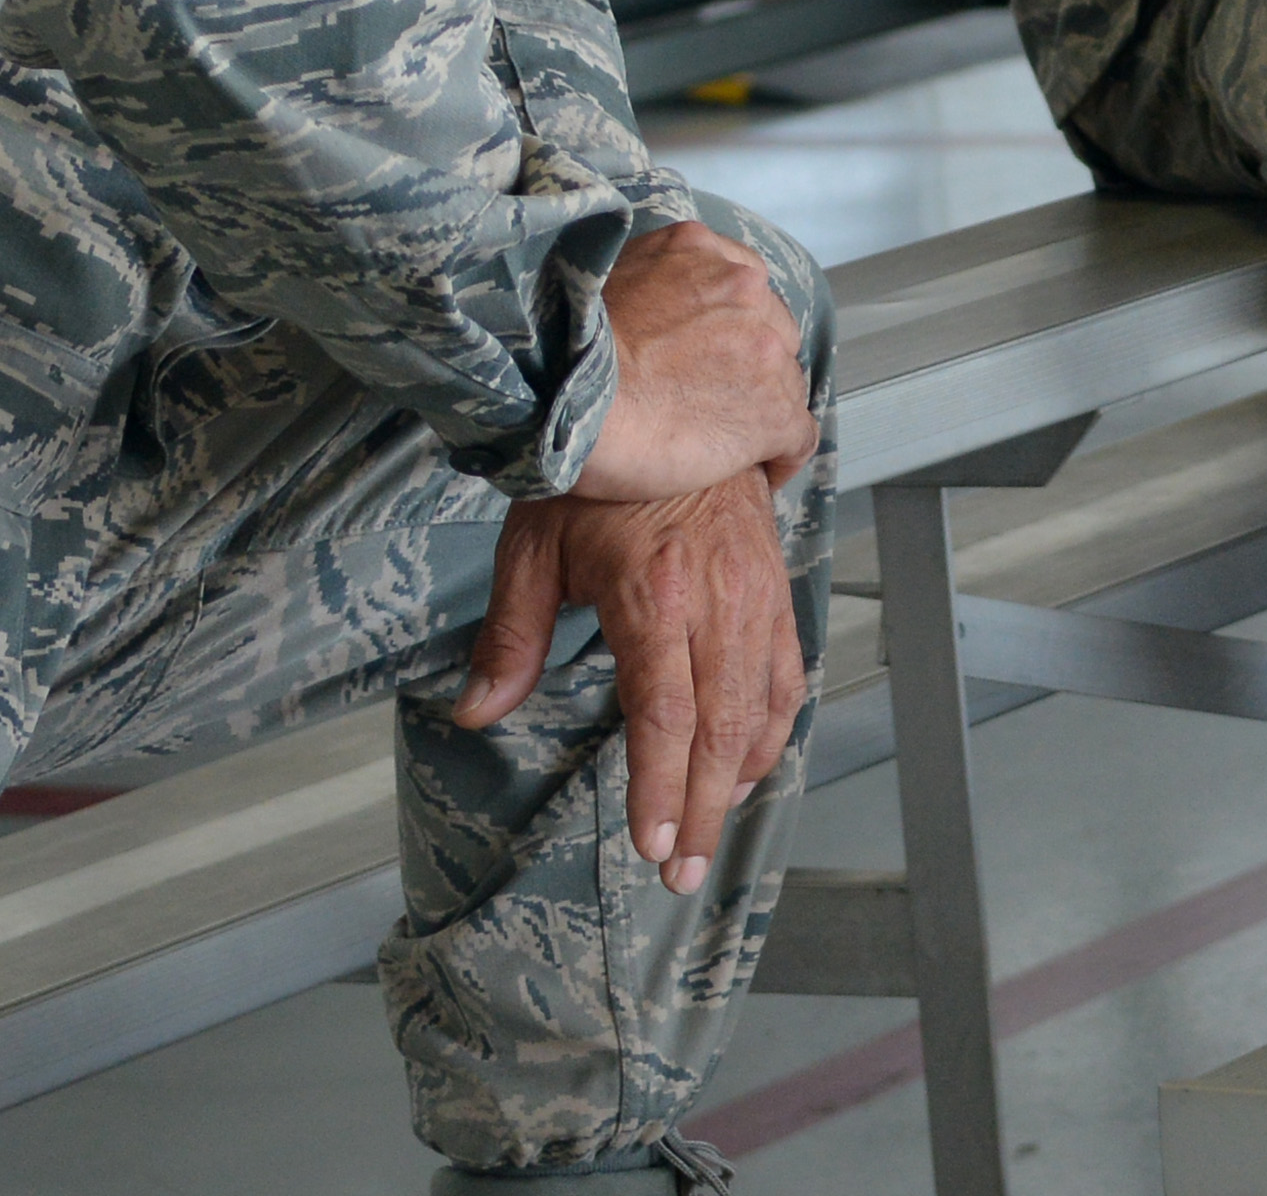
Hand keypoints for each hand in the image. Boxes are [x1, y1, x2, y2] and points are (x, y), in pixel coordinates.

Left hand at [450, 470, 804, 898]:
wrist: (676, 397)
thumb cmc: (602, 474)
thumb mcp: (534, 544)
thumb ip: (510, 634)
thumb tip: (477, 710)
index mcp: (655, 593)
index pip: (666, 713)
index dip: (662, 787)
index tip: (653, 843)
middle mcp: (718, 599)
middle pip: (721, 727)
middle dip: (703, 808)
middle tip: (683, 869)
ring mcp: (758, 592)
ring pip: (764, 704)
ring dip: (742, 775)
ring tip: (714, 826)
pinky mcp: (777, 585)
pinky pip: (789, 669)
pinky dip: (776, 724)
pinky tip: (752, 759)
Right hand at [574, 219, 817, 508]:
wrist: (562, 404)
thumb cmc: (557, 356)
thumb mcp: (599, 284)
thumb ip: (641, 284)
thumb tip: (643, 311)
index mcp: (698, 251)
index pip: (740, 286)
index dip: (728, 327)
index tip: (710, 356)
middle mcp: (742, 288)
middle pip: (769, 331)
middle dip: (746, 365)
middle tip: (709, 400)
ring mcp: (764, 348)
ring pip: (784, 381)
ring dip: (760, 408)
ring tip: (725, 442)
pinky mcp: (771, 409)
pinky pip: (798, 436)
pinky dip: (783, 456)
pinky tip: (763, 471)